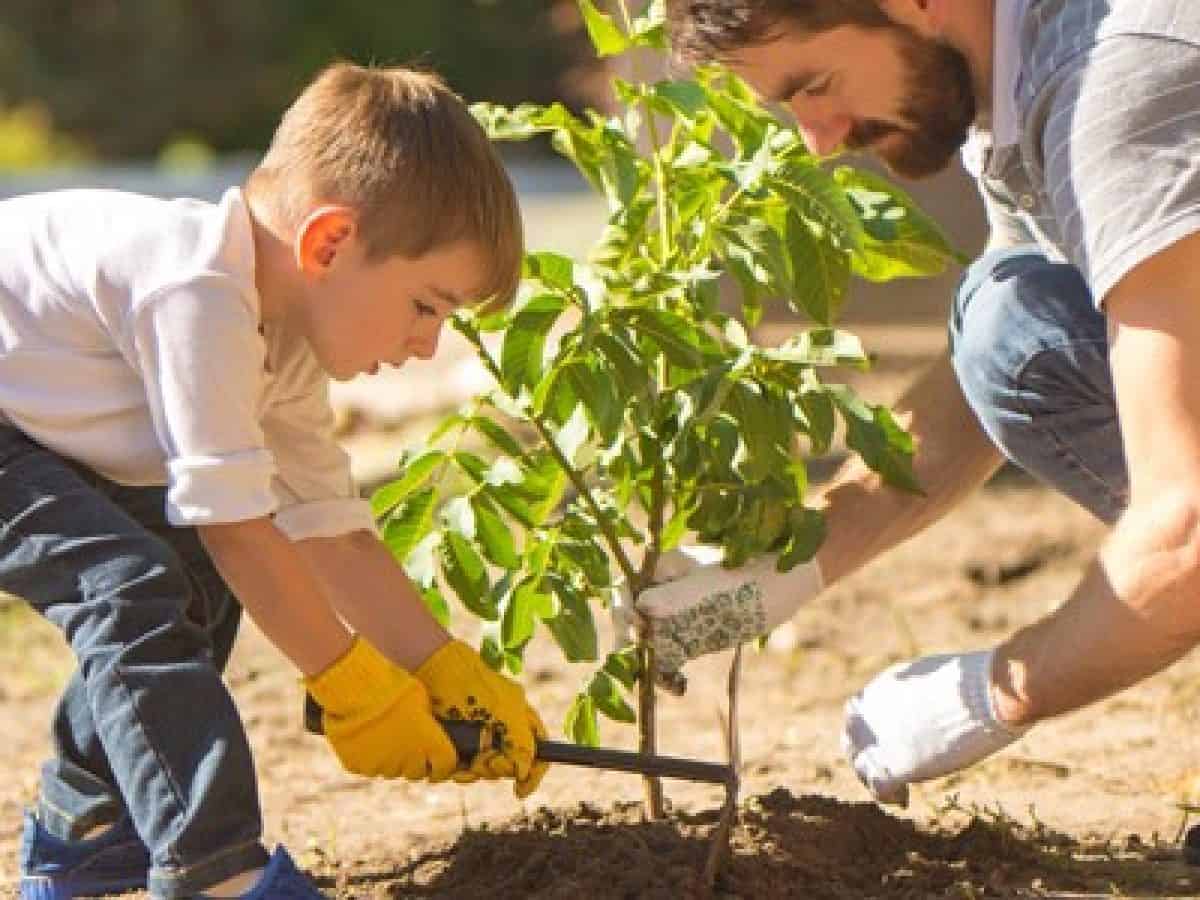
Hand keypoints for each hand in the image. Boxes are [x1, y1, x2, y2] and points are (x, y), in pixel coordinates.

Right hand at [304, 637, 456, 780]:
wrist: (356, 690)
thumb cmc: (393, 687)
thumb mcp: (420, 698)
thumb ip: (426, 720)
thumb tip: (426, 725)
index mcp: (431, 743)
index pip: (445, 766)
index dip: (442, 765)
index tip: (438, 762)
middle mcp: (409, 760)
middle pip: (416, 772)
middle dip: (414, 762)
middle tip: (407, 744)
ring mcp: (382, 766)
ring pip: (390, 771)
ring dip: (390, 759)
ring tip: (382, 736)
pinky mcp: (358, 766)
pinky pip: (366, 767)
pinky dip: (367, 758)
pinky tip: (364, 738)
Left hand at [415, 640, 548, 797]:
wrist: (431, 668)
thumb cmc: (472, 685)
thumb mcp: (506, 712)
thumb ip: (522, 742)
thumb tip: (523, 772)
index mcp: (518, 717)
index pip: (536, 751)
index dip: (532, 773)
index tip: (519, 790)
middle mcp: (499, 728)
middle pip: (507, 765)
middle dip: (495, 769)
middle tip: (481, 762)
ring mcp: (475, 735)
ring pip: (482, 769)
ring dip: (473, 772)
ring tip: (462, 765)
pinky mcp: (453, 740)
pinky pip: (460, 766)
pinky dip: (457, 769)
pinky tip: (451, 764)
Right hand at [633, 547, 823, 693]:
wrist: (790, 582)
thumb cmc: (752, 576)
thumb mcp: (711, 588)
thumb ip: (674, 597)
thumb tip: (639, 607)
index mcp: (666, 566)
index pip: (628, 588)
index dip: (623, 611)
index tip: (635, 632)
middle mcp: (668, 587)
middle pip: (634, 615)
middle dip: (632, 641)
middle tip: (638, 665)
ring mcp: (681, 611)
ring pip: (650, 638)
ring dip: (649, 660)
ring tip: (660, 679)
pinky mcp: (694, 632)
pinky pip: (671, 651)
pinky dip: (668, 668)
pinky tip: (676, 684)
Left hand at [841, 649, 1027, 806]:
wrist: (978, 695)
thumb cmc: (969, 681)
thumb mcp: (933, 675)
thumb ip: (919, 692)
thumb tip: (930, 702)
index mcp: (879, 689)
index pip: (859, 717)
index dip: (873, 734)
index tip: (895, 744)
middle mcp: (870, 714)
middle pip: (855, 743)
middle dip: (870, 759)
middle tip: (894, 775)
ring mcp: (878, 740)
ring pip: (861, 768)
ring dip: (876, 780)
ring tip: (901, 792)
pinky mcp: (893, 765)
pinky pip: (878, 788)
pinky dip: (888, 796)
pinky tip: (904, 799)